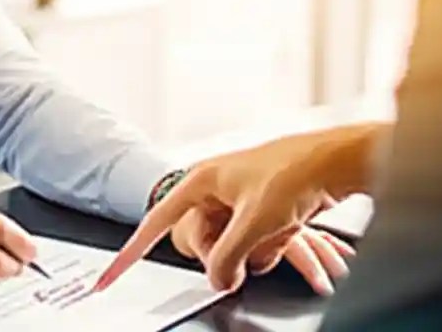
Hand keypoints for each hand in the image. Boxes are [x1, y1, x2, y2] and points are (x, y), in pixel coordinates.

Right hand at [96, 125, 378, 292]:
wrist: (334, 162)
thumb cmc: (292, 174)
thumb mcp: (253, 224)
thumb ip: (226, 258)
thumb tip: (218, 280)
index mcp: (200, 182)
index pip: (154, 224)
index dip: (129, 255)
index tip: (107, 279)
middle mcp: (215, 190)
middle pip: (202, 244)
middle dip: (229, 253)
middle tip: (251, 244)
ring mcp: (238, 202)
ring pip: (232, 249)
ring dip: (258, 248)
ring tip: (280, 225)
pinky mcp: (260, 211)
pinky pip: (254, 245)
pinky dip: (273, 243)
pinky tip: (291, 224)